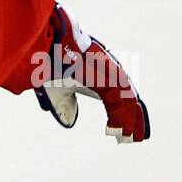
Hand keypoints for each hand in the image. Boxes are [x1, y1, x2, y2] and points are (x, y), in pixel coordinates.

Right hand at [31, 5, 149, 142]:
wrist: (44, 43)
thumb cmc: (48, 62)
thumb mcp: (55, 89)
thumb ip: (64, 105)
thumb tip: (71, 122)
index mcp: (98, 73)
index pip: (116, 97)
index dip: (120, 114)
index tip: (120, 131)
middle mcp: (108, 71)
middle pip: (127, 99)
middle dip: (133, 118)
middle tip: (137, 138)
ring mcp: (110, 72)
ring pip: (127, 100)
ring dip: (130, 120)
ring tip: (132, 138)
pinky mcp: (108, 75)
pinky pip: (120, 99)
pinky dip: (120, 117)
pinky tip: (118, 131)